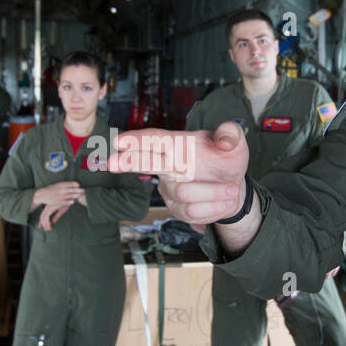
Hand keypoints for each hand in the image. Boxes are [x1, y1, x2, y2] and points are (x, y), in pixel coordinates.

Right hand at [32, 181, 83, 210]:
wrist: (42, 195)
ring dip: (77, 196)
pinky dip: (71, 201)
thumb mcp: (57, 185)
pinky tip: (73, 201)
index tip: (79, 185)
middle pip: (74, 190)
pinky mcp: (60, 201)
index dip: (77, 184)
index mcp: (61, 184)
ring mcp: (61, 196)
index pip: (72, 183)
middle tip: (84, 191)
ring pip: (72, 196)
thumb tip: (74, 185)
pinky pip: (67, 201)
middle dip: (80, 190)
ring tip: (80, 195)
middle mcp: (62, 189)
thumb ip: (65, 185)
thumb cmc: (50, 189)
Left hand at [38, 202, 72, 230]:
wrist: (69, 196)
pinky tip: (49, 225)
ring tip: (48, 229)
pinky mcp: (50, 208)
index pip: (43, 215)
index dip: (41, 221)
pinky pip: (46, 217)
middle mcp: (48, 207)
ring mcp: (49, 208)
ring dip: (45, 224)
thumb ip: (56, 216)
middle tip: (45, 229)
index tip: (40, 226)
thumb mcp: (61, 210)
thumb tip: (53, 222)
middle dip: (42, 223)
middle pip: (42, 217)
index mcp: (49, 207)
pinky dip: (47, 222)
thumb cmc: (66, 202)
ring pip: (43, 218)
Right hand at [107, 123, 248, 224]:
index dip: (137, 141)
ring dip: (212, 193)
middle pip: (144, 162)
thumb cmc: (227, 160)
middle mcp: (168, 165)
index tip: (120, 142)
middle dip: (127, 162)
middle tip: (110, 163)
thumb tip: (225, 142)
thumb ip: (230, 134)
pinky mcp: (176, 208)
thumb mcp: (236, 142)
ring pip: (183, 193)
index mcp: (177, 145)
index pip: (154, 140)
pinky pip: (192, 211)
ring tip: (229, 188)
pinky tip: (220, 201)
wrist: (234, 188)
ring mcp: (170, 188)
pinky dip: (213, 207)